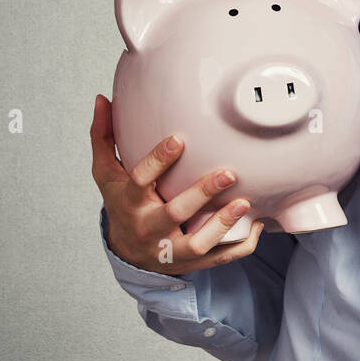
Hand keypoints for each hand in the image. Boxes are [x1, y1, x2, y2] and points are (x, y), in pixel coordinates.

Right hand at [90, 94, 264, 275]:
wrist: (128, 252)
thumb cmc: (122, 202)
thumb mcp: (107, 173)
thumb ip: (104, 136)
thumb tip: (101, 99)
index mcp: (129, 202)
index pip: (140, 180)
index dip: (158, 161)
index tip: (179, 140)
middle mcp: (149, 227)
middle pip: (173, 213)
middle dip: (200, 193)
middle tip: (228, 173)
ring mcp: (171, 249)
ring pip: (197, 243)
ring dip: (222, 224)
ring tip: (245, 202)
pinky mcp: (192, 261)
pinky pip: (219, 259)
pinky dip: (241, 245)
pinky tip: (258, 224)